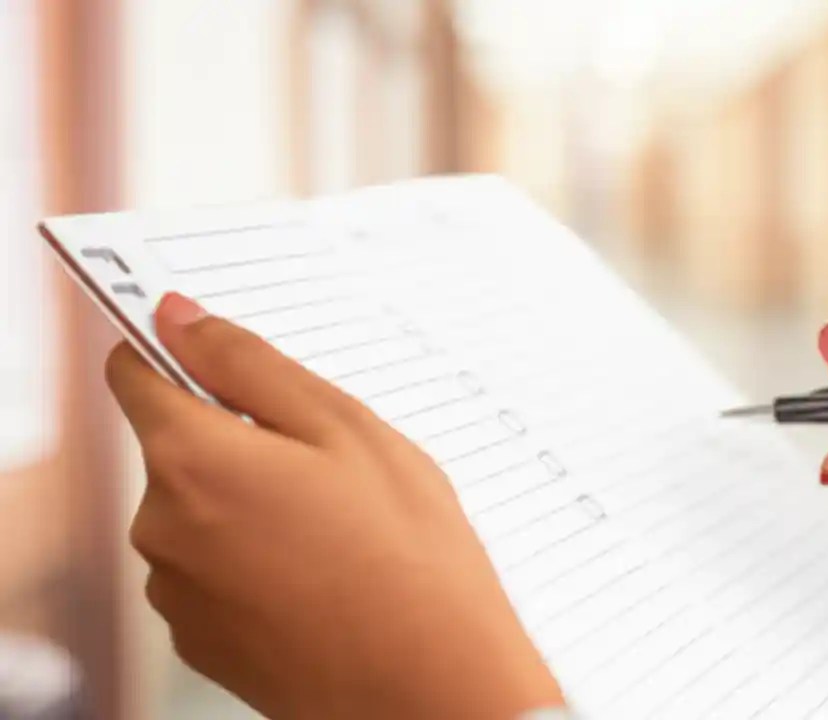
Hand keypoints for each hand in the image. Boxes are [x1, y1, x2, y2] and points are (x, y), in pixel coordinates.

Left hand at [107, 293, 561, 718]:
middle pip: (178, 446)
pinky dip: (255, 562)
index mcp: (192, 459)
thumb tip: (180, 319)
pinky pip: (213, 570)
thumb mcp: (346, 429)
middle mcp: (161, 526)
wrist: (428, 686)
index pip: (134, 371)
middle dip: (243, 441)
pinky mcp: (200, 638)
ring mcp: (177, 591)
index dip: (180, 353)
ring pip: (201, 511)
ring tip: (337, 533)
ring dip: (252, 504)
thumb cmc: (406, 558)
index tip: (223, 359)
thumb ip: (251, 364)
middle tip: (331, 468)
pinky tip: (321, 576)